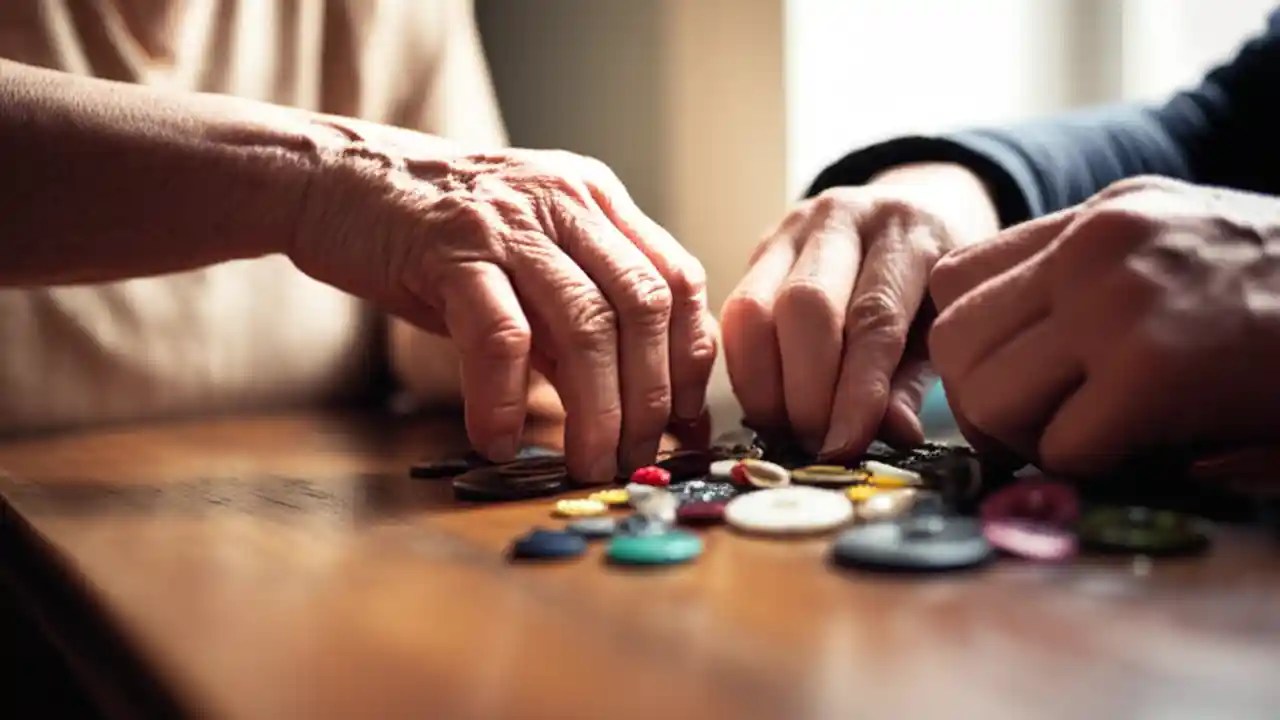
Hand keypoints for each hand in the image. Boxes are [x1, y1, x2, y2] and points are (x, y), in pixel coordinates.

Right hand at [290, 118, 716, 482]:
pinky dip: (506, 399)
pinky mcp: (451, 249)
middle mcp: (565, 201)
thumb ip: (573, 314)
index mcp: (595, 200)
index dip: (689, 361)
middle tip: (635, 456)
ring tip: (585, 463)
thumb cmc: (432, 234)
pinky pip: (501, 336)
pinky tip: (498, 440)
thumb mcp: (522, 258)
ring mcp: (510, 221)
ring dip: (595, 410)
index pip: (676, 280)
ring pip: (586, 324)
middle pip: (643, 306)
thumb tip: (626, 401)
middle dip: (650, 395)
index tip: (684, 425)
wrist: (332, 179)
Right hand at [721, 163, 998, 455]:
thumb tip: (893, 435)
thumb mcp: (942, 327)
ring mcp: (793, 228)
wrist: (914, 210)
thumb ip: (913, 380)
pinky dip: (745, 369)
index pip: (874, 316)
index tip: (843, 447)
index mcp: (910, 233)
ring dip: (764, 385)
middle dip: (804, 390)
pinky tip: (765, 405)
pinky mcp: (759, 248)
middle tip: (814, 444)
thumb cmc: (932, 284)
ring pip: (753, 308)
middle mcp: (845, 217)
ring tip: (786, 431)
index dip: (855, 391)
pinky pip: (733, 313)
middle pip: (805, 305)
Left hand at [929, 176, 1279, 475]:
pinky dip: (1084, 466)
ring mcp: (1117, 307)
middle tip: (1030, 429)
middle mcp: (1091, 251)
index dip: (966, 344)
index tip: (1006, 378)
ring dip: (1022, 438)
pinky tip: (1135, 453)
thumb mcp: (1177, 238)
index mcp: (1093, 220)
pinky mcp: (1153, 374)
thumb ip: (1088, 274)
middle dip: (978, 401)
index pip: (954, 279)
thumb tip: (1011, 347)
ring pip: (985, 395)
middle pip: (950, 342)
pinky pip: (1061, 445)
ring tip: (1080, 439)